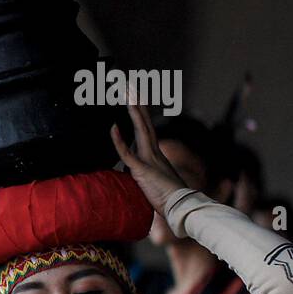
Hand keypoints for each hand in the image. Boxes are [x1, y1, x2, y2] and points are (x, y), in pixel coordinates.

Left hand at [109, 98, 190, 216]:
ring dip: (133, 111)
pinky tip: (112, 127)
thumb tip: (132, 172)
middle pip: (144, 122)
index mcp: (155, 154)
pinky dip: (119, 140)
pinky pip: (127, 153)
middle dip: (137, 103)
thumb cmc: (168, 198)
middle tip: (131, 85)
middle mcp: (154, 152)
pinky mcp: (142, 169)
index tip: (135, 97)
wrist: (180, 208)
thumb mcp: (152, 182)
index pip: (145, 128)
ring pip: (140, 129)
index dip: (140, 112)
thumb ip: (142, 173)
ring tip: (127, 94)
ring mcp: (149, 159)